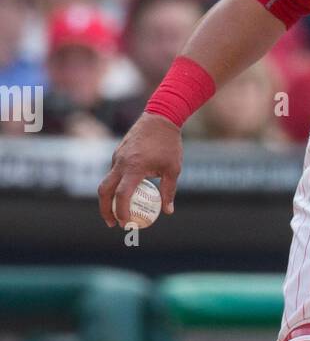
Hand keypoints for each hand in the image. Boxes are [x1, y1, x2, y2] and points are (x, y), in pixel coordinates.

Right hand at [97, 112, 181, 226]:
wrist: (160, 116)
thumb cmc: (169, 143)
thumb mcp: (173, 169)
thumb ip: (168, 190)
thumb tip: (168, 211)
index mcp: (134, 167)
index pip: (122, 195)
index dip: (121, 212)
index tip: (125, 224)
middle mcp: (121, 162)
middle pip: (104, 191)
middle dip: (105, 210)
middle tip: (113, 224)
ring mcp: (117, 156)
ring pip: (107, 181)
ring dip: (110, 198)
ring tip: (119, 212)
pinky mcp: (118, 152)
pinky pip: (114, 172)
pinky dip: (116, 185)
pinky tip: (127, 192)